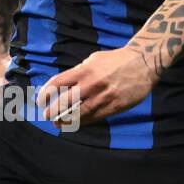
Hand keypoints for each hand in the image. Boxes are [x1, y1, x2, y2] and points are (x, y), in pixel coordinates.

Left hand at [36, 45, 155, 126]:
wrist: (143, 62)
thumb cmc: (116, 60)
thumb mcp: (94, 59)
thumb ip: (79, 71)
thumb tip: (65, 84)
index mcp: (84, 70)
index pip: (57, 84)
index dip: (46, 94)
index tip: (40, 100)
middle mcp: (91, 84)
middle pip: (64, 102)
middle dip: (52, 112)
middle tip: (47, 116)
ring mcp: (102, 97)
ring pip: (78, 114)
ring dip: (65, 121)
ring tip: (58, 124)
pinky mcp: (113, 107)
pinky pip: (93, 118)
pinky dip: (82, 122)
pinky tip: (75, 124)